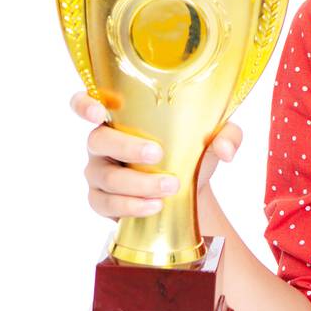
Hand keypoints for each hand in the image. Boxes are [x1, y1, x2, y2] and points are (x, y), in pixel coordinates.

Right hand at [70, 90, 242, 221]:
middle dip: (127, 148)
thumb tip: (226, 150)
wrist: (190, 190)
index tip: (98, 112)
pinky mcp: (102, 200)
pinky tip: (154, 207)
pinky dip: (130, 206)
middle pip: (98, 141)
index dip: (84, 105)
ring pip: (105, 177)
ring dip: (137, 184)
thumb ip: (226, 134)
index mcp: (122, 117)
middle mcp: (103, 142)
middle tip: (159, 155)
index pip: (87, 104)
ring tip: (170, 188)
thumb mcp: (214, 136)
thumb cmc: (192, 151)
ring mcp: (99, 172)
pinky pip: (105, 204)